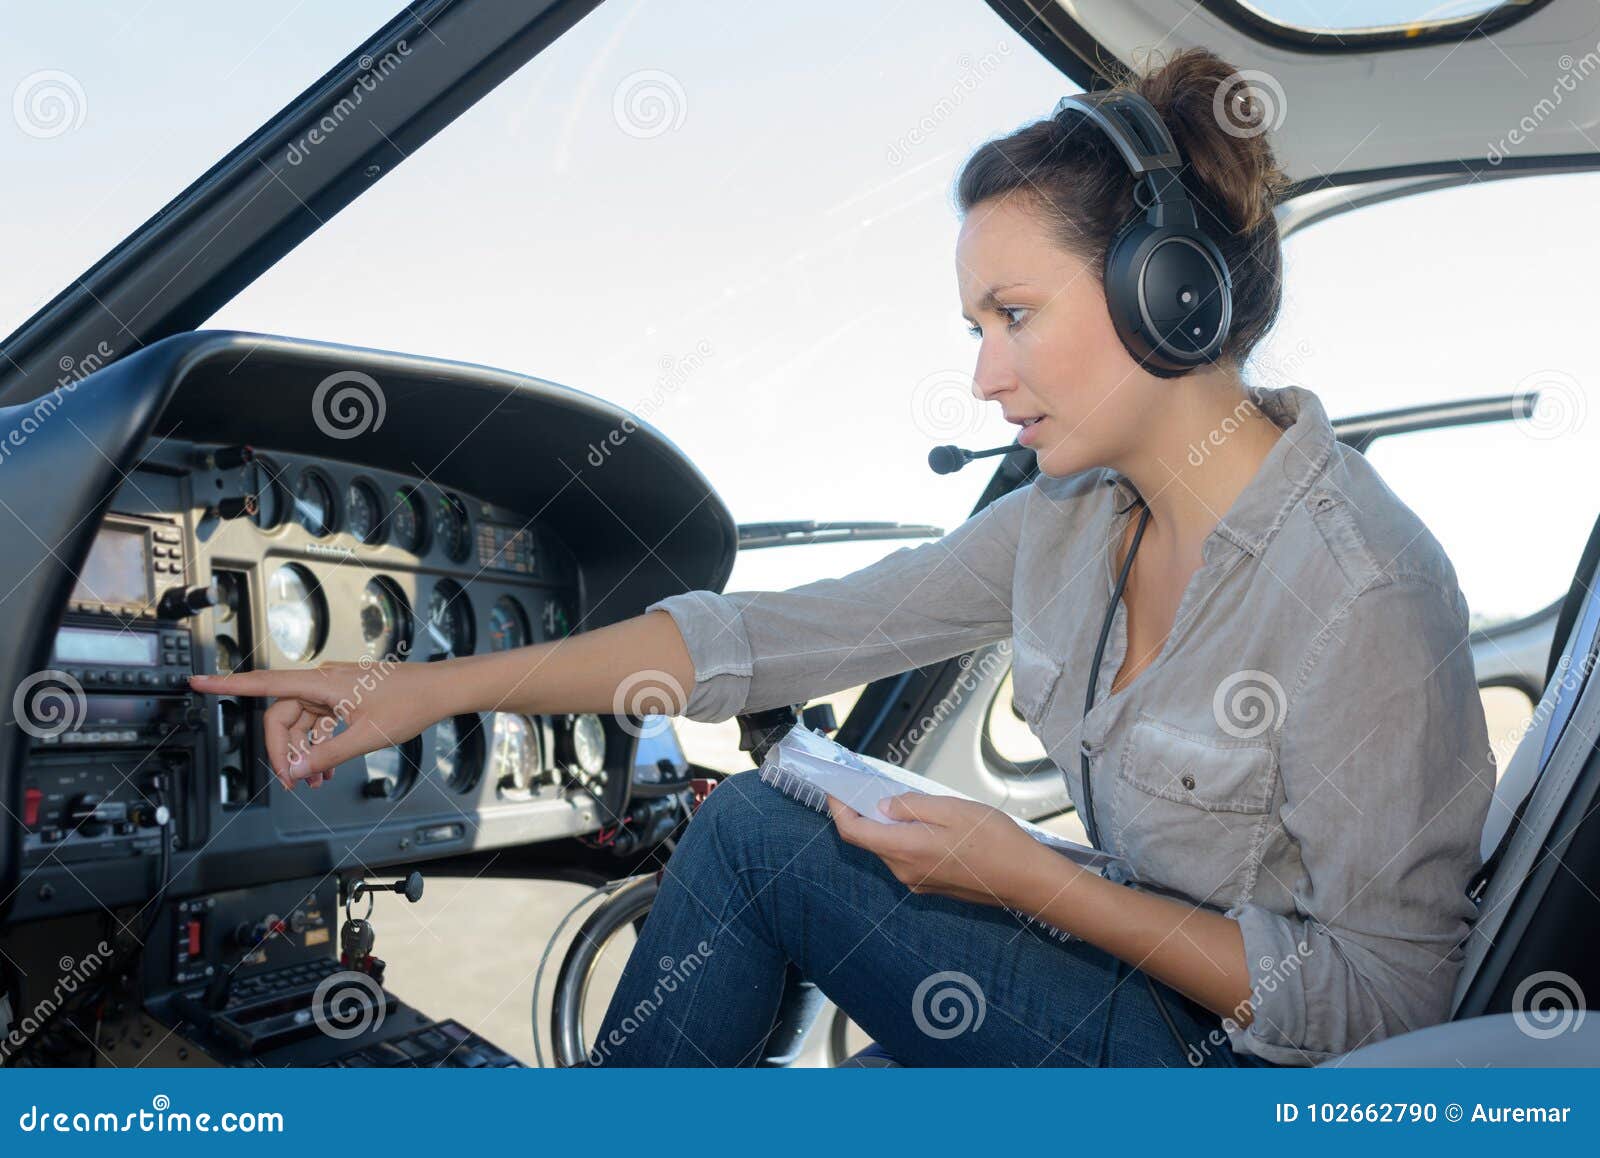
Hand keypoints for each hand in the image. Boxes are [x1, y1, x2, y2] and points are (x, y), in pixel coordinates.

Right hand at [188, 661, 443, 790]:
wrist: (439, 691)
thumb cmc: (410, 703)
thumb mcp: (367, 736)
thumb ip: (328, 754)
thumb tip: (296, 768)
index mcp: (322, 683)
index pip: (264, 683)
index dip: (227, 685)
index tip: (197, 681)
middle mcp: (322, 682)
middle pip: (281, 716)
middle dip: (282, 750)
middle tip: (293, 782)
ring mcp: (332, 690)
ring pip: (299, 723)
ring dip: (301, 753)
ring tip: (312, 783)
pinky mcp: (343, 698)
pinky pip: (317, 723)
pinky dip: (317, 746)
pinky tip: (324, 770)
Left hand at [825, 792, 1051, 907]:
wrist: (1027, 880)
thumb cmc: (994, 841)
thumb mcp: (951, 808)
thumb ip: (911, 806)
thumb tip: (884, 807)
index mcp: (905, 850)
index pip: (854, 832)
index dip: (839, 809)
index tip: (835, 790)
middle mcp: (905, 872)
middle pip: (871, 840)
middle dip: (865, 813)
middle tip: (871, 786)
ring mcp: (918, 882)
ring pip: (890, 849)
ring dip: (888, 826)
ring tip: (905, 801)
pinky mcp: (932, 885)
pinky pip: (907, 858)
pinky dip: (905, 838)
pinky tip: (925, 823)